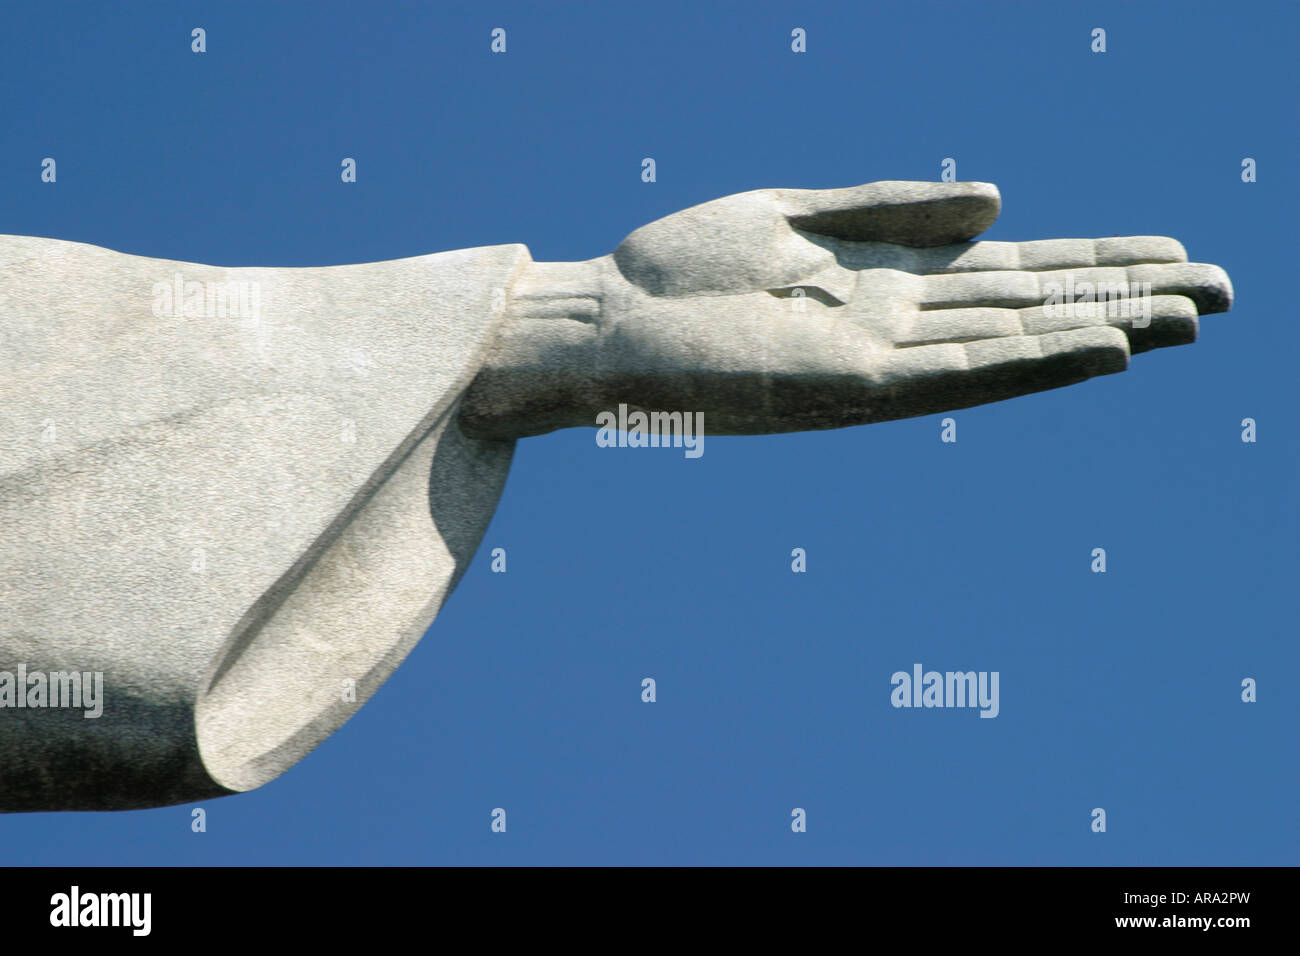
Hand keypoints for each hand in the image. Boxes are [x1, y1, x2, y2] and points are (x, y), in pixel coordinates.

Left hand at [458, 181, 1232, 437]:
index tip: (1172, 253)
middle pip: (1031, 308)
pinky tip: (1099, 347)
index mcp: (886, 281)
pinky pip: (958, 374)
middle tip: (1223, 292)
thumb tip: (1000, 200)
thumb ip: (891, 210)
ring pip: (1012, 343)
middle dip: (1124, 297)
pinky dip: (1030, 362)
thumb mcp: (793, 215)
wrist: (603, 322)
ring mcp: (878, 360)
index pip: (1011, 271)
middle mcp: (897, 325)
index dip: (1094, 262)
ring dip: (1100, 331)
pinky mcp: (848, 388)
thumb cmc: (683, 268)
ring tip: (1186, 319)